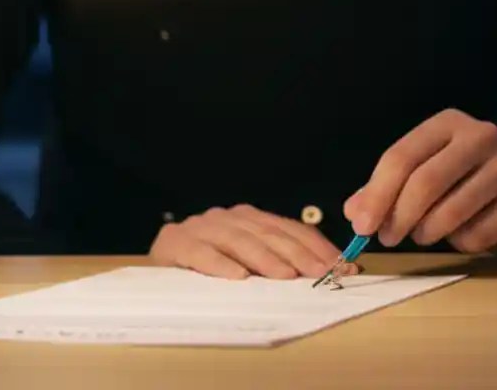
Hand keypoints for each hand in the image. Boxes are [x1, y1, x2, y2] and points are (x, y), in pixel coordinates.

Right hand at [149, 204, 340, 279]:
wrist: (156, 269)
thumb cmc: (209, 271)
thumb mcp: (248, 264)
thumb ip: (283, 262)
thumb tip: (338, 271)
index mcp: (248, 219)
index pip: (287, 228)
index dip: (315, 245)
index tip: (340, 265)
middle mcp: (226, 218)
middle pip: (267, 233)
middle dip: (297, 254)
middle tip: (319, 273)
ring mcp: (200, 228)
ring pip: (238, 240)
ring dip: (264, 259)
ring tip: (285, 276)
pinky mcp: (174, 242)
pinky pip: (200, 252)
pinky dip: (219, 264)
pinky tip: (237, 277)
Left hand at [344, 109, 496, 257]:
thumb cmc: (463, 184)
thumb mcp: (424, 175)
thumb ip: (386, 189)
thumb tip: (353, 212)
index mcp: (449, 123)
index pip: (402, 155)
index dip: (377, 193)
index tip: (361, 225)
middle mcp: (481, 136)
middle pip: (425, 182)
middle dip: (398, 217)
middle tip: (387, 238)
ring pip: (449, 212)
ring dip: (426, 233)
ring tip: (423, 235)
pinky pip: (475, 234)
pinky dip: (460, 243)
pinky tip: (464, 234)